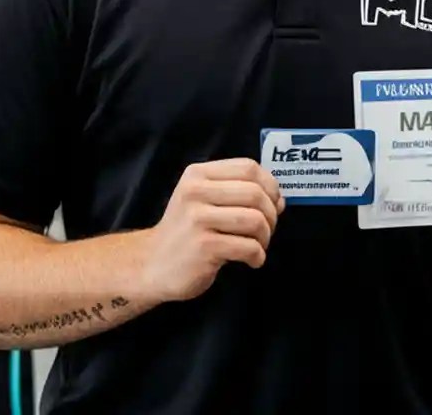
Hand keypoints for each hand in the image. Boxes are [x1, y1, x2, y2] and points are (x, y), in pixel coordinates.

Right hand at [140, 158, 285, 302]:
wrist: (152, 264)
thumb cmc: (185, 232)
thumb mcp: (204, 201)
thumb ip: (239, 194)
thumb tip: (280, 200)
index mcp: (197, 174)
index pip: (248, 167)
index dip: (270, 185)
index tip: (273, 203)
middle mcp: (195, 192)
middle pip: (256, 193)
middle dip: (271, 215)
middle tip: (266, 231)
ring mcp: (197, 219)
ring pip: (255, 220)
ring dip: (266, 237)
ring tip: (258, 246)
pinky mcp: (203, 246)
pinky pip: (248, 247)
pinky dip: (258, 256)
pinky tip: (251, 260)